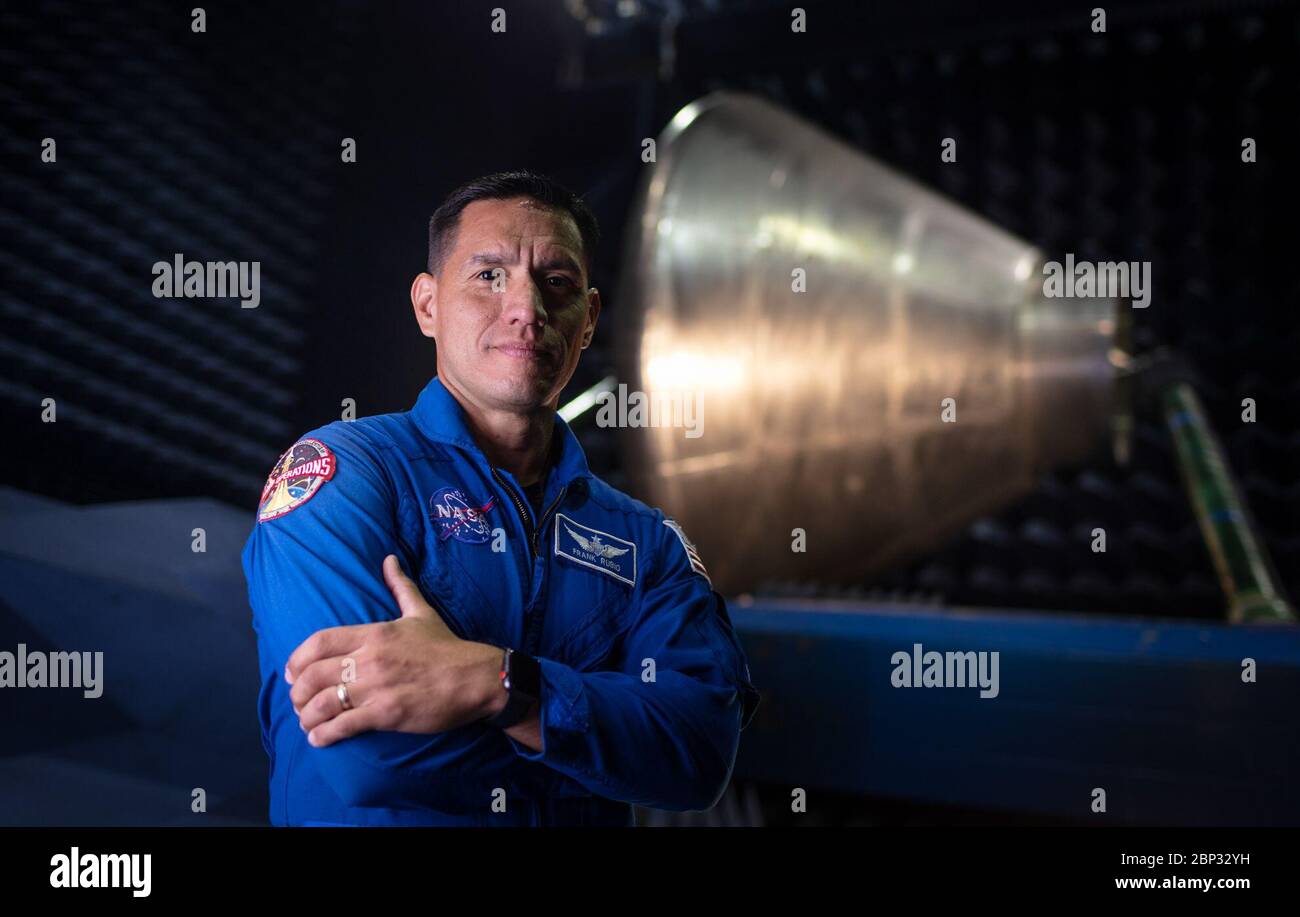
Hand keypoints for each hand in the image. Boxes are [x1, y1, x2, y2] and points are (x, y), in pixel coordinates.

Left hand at [285, 554, 503, 746]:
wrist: (477, 678)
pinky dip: (324, 735)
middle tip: (297, 703)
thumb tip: (389, 559)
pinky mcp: (387, 713)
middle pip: (313, 675)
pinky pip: (343, 725)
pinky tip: (318, 739)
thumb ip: (401, 587)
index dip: (297, 660)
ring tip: (306, 724)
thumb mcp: (421, 612)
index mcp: (374, 633)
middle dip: (297, 693)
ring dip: (306, 717)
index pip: (319, 642)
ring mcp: (377, 687)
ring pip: (323, 703)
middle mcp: (370, 658)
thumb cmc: (447, 648)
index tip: (292, 673)